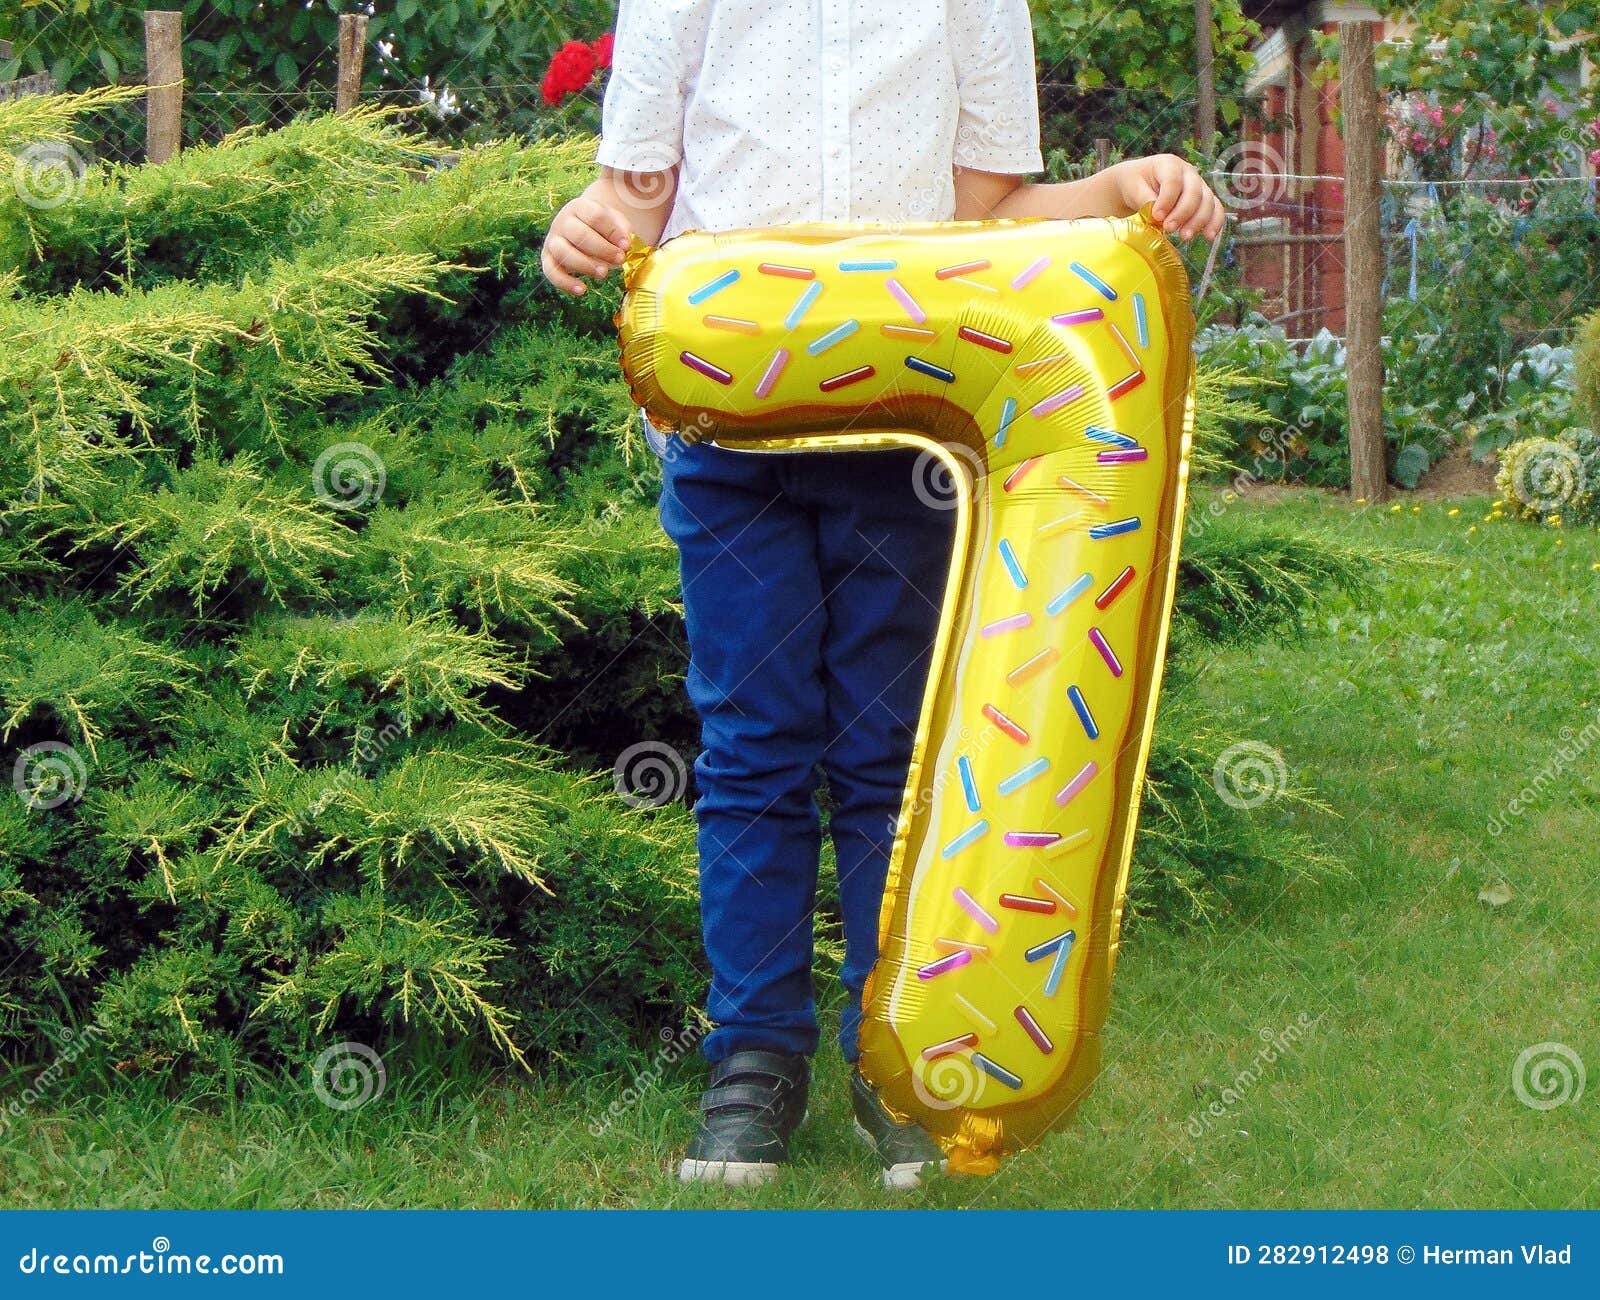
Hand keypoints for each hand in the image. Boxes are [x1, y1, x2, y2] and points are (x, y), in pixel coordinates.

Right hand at [541, 195, 632, 294]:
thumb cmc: (601, 226)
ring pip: (563, 252)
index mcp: (579, 207)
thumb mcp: (615, 221)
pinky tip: (582, 290)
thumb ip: (622, 229)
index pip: (595, 216)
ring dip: (585, 265)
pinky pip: (551, 271)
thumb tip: (625, 244)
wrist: (582, 228)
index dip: (612, 232)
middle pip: (579, 234)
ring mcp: (552, 240)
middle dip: (602, 249)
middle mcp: (562, 222)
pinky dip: (565, 283)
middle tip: (619, 260)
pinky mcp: (547, 259)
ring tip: (604, 274)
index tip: (626, 245)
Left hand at [1110, 154, 1225, 241]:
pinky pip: (1216, 209)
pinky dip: (1215, 222)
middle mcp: (1188, 172)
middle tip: (1169, 229)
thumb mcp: (1133, 188)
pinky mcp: (1204, 199)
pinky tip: (1209, 236)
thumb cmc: (1135, 184)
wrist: (1138, 184)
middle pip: (1194, 192)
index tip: (1156, 216)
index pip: (1173, 181)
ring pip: (1207, 201)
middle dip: (1183, 213)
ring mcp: (1199, 185)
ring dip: (1198, 221)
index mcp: (1168, 164)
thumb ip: (1144, 199)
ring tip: (1185, 237)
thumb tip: (1158, 216)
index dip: (1167, 200)